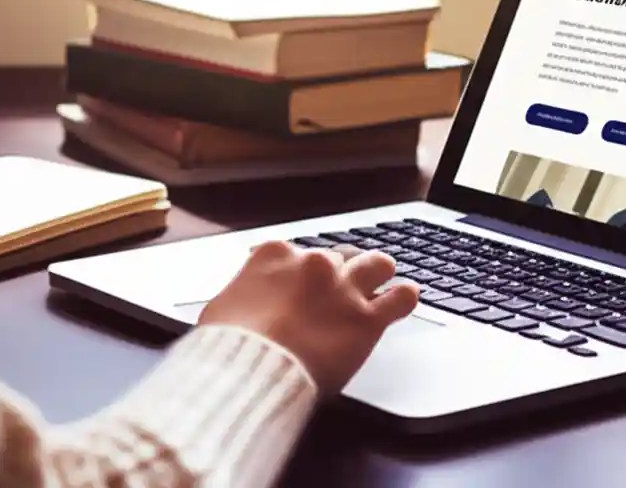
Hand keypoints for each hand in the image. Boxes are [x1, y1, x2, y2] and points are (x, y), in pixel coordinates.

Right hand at [198, 241, 419, 393]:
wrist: (249, 373)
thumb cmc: (229, 348)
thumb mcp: (221, 309)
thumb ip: (244, 293)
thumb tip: (244, 300)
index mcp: (276, 255)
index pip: (297, 252)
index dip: (300, 273)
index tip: (299, 287)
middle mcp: (314, 264)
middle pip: (337, 260)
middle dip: (337, 278)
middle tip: (333, 299)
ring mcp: (344, 288)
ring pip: (377, 265)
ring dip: (377, 275)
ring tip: (377, 288)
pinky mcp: (366, 318)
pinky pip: (401, 297)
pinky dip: (404, 298)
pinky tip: (402, 301)